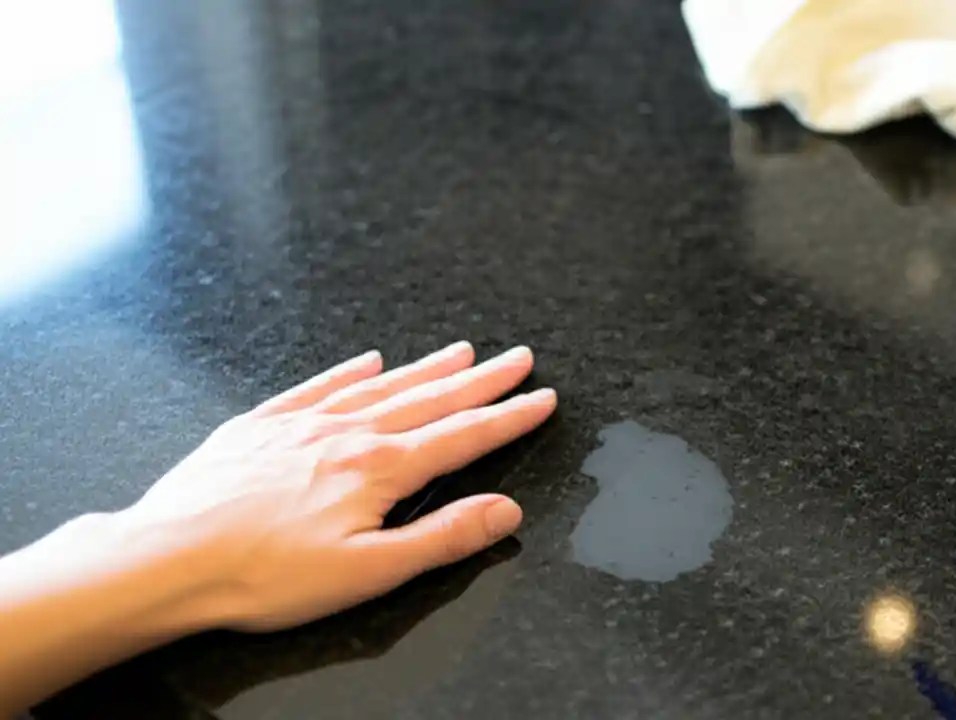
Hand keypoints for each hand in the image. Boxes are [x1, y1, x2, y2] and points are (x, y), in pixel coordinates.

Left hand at [119, 341, 555, 631]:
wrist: (167, 559)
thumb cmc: (265, 576)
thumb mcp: (368, 572)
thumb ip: (442, 537)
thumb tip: (505, 511)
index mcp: (379, 470)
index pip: (461, 437)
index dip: (508, 418)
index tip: (542, 398)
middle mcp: (347, 434)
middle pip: (429, 400)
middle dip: (481, 381)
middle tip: (518, 358)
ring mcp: (301, 424)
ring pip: (380, 387)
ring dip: (425, 369)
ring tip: (461, 351)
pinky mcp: (259, 427)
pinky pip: (316, 387)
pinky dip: (347, 371)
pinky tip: (367, 361)